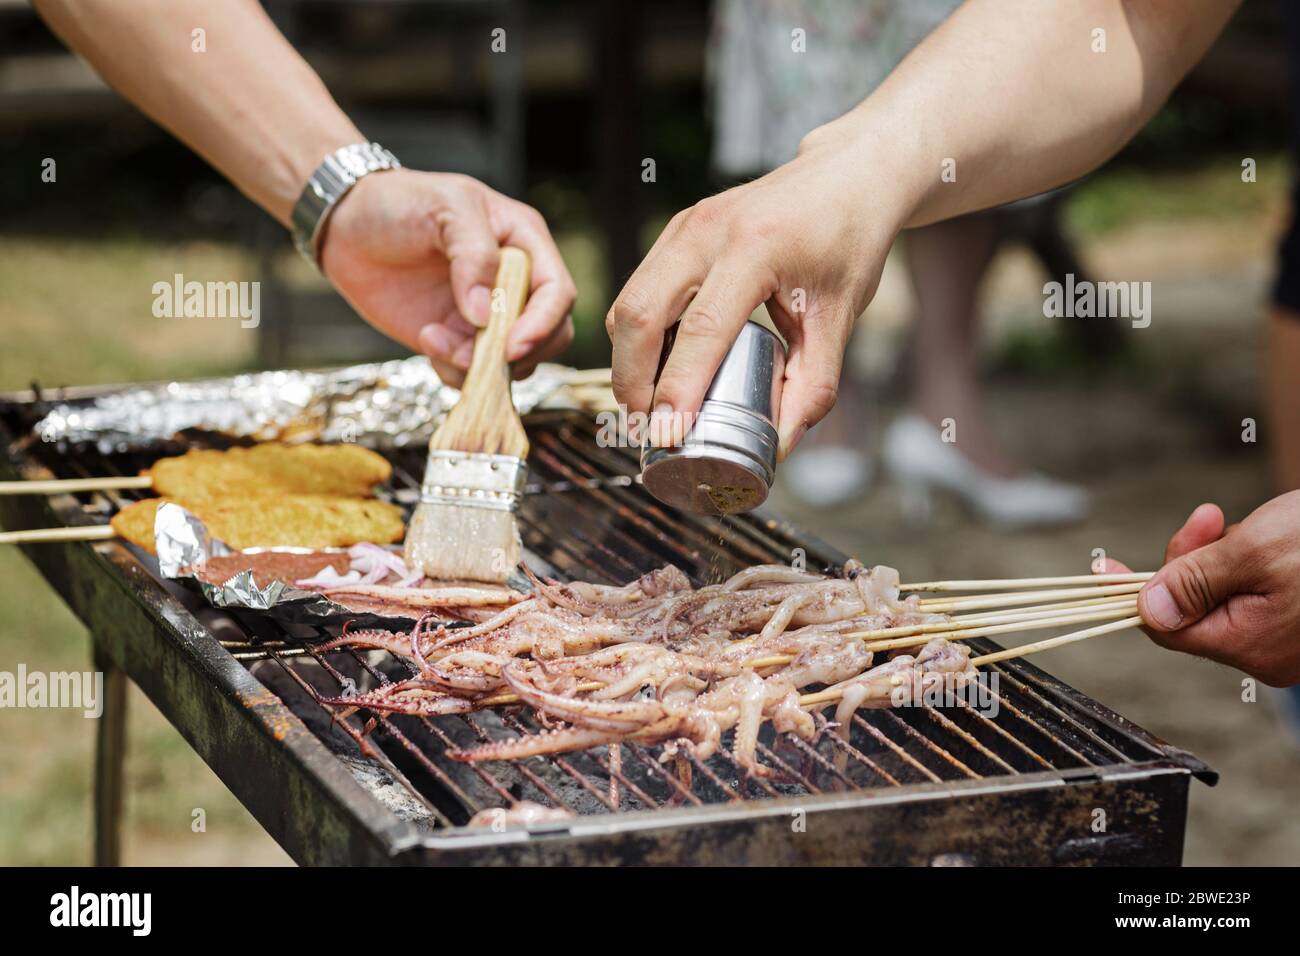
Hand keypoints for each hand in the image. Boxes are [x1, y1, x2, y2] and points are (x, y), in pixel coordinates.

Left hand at [320, 168, 575, 384]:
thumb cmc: (400, 202)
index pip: (557, 292)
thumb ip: (474, 256)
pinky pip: (473, 373)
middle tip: (475, 356)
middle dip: (517, 354)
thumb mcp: (444, 208)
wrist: (348, 226)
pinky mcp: (458, 340)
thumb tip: (486, 316)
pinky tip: (426, 339)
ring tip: (433, 339)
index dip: (542, 324)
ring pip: (513, 363)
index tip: (511, 346)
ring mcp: (487, 316)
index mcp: (525, 243)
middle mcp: (514, 284)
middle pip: (550, 335)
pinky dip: (454, 371)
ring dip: (477, 366)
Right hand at [606, 129, 906, 456]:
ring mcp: (685, 226)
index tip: (668, 434)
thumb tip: (782, 446)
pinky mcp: (677, 229)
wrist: (848, 174)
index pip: (702, 329)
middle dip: (632, 381)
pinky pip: (639, 288)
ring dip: (628, 361)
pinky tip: (656, 368)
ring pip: (628, 302)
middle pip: (640, 315)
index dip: (678, 388)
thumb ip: (814, 384)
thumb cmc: (849, 241)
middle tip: (646, 430)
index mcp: (756, 248)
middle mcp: (708, 231)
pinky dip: (637, 335)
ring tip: (647, 407)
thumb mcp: (841, 316)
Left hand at [1097, 492, 1299, 685]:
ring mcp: (1281, 639)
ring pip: (1218, 593)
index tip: (1103, 568)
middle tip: (1207, 518)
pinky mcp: (1293, 618)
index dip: (1130, 594)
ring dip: (1222, 553)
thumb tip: (1146, 610)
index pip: (1165, 628)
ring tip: (1256, 527)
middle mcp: (1264, 653)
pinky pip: (1246, 591)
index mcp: (1250, 646)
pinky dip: (1244, 561)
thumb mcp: (1254, 552)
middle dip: (1191, 558)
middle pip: (1190, 606)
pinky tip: (1268, 537)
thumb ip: (1195, 581)